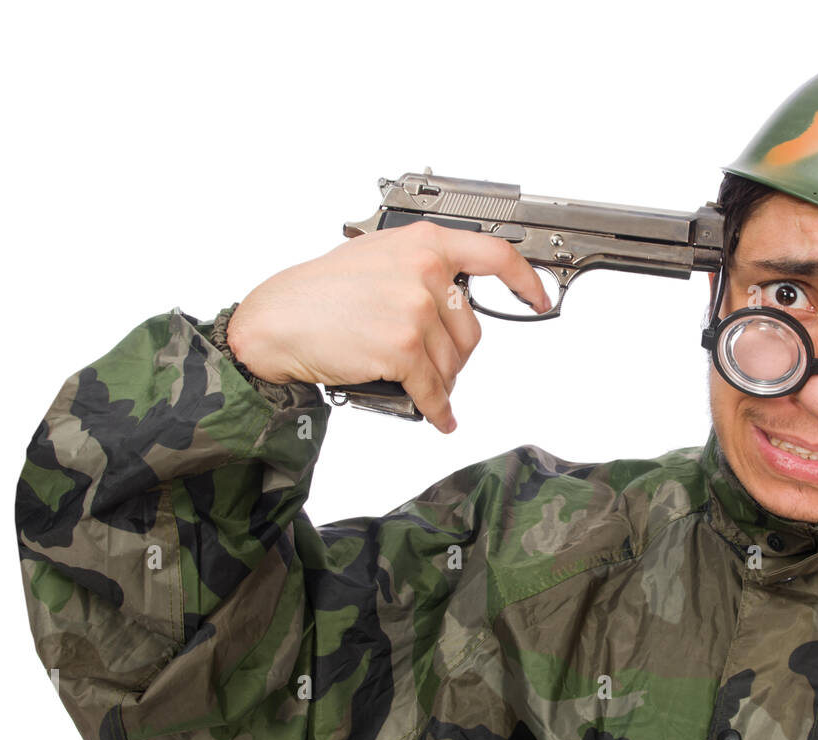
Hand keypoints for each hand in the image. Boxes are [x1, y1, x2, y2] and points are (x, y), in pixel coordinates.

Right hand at [227, 221, 551, 432]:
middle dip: (452, 354)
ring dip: (438, 381)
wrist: (277, 321)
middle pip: (471, 331)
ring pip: (454, 365)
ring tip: (409, 377)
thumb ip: (421, 266)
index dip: (525, 280)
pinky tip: (438, 416)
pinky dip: (438, 409)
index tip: (539, 297)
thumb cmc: (318, 291)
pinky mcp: (404, 350)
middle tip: (424, 359)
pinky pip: (435, 391)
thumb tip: (456, 292)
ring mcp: (416, 312)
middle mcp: (426, 274)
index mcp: (424, 244)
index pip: (496, 256)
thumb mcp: (376, 255)